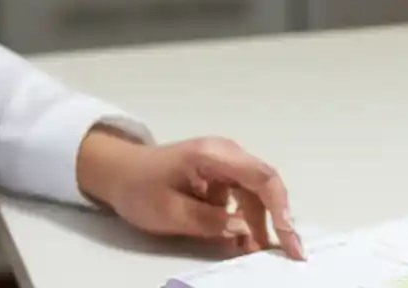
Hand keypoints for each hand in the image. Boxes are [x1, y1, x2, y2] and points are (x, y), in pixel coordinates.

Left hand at [77, 128, 304, 259]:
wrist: (117, 171)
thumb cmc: (140, 188)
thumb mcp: (169, 213)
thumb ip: (207, 222)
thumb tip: (243, 231)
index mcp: (213, 155)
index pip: (260, 177)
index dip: (279, 207)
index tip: (287, 236)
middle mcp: (225, 154)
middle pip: (264, 185)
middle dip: (278, 219)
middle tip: (290, 252)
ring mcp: (224, 163)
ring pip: (255, 194)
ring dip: (260, 224)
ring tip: (259, 253)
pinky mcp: (219, 175)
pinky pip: (241, 197)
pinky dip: (245, 220)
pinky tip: (242, 242)